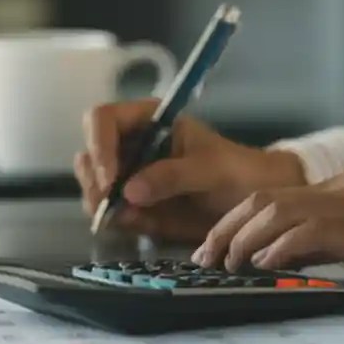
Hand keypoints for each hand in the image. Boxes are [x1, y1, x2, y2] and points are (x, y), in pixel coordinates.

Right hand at [73, 98, 305, 243]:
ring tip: (132, 218)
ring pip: (92, 186)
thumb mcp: (211, 169)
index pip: (102, 119)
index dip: (99, 146)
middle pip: (88, 154)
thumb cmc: (239, 171)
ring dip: (102, 204)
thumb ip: (172, 175)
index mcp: (148, 119)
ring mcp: (128, 174)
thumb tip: (130, 190)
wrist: (254, 203)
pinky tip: (140, 224)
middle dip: (95, 182)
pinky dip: (116, 221)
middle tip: (114, 206)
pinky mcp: (133, 204)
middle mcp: (131, 143)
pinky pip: (109, 212)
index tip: (110, 180)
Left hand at [192, 170, 343, 312]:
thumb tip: (283, 260)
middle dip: (227, 228)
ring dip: (245, 238)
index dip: (237, 222)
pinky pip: (310, 230)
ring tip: (228, 264)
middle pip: (265, 199)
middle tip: (205, 258)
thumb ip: (330, 244)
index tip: (215, 249)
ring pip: (279, 210)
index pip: (274, 197)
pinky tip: (266, 264)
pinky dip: (281, 247)